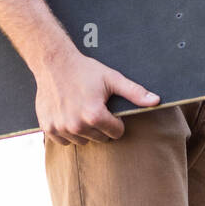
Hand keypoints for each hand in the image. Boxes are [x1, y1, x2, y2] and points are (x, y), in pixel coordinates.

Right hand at [33, 50, 158, 145]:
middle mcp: (76, 125)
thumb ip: (135, 92)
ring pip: (82, 141)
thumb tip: (156, 101)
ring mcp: (60, 128)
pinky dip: (68, 133)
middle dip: (101, 126)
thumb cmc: (85, 70)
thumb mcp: (112, 79)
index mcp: (94, 115)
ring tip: (82, 110)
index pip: (116, 133)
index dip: (117, 121)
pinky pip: (64, 141)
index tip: (110, 109)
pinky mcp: (48, 129)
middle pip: (100, 139)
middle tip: (95, 107)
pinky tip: (69, 115)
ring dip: (85, 131)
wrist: (54, 63)